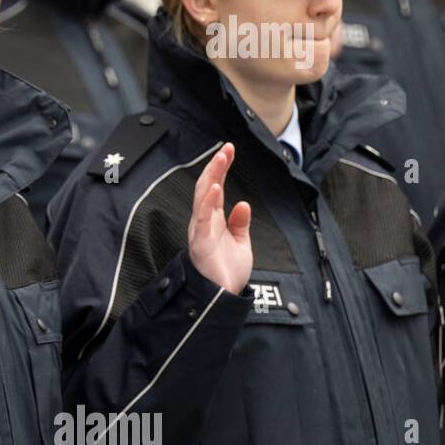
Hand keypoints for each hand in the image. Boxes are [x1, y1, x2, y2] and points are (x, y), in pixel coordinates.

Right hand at [187, 143, 251, 294]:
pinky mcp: (201, 243)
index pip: (215, 188)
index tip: (229, 150)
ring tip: (221, 159)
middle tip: (226, 149)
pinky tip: (215, 188)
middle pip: (206, 187)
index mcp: (213, 220)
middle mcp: (204, 222)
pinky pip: (203, 220)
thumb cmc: (227, 271)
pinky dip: (207, 204)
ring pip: (203, 198)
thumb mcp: (241, 242)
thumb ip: (240, 223)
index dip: (221, 169)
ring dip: (212, 177)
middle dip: (216, 167)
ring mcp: (201, 231)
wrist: (222, 296)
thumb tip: (243, 203)